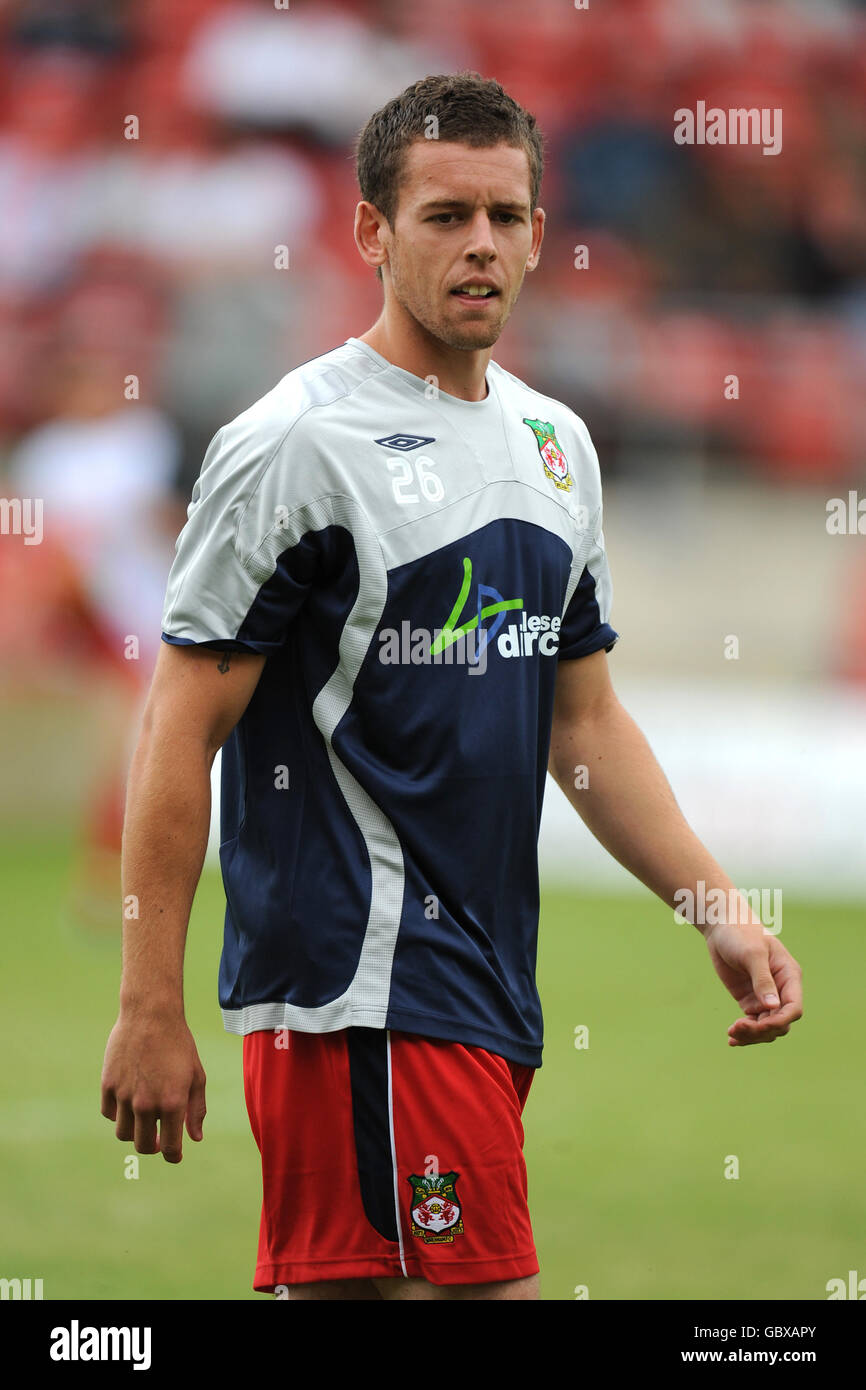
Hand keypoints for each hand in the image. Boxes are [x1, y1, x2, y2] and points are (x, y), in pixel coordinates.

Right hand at [100, 1011, 206, 1161]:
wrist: (151, 1015)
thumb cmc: (179, 1045)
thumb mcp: (196, 1076)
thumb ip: (196, 1110)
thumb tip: (195, 1138)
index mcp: (172, 1104)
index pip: (171, 1148)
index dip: (174, 1156)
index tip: (175, 1154)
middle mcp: (146, 1104)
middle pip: (144, 1146)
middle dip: (153, 1146)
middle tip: (159, 1138)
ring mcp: (124, 1096)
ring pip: (124, 1134)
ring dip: (134, 1131)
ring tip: (144, 1118)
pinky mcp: (108, 1085)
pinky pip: (109, 1114)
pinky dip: (118, 1113)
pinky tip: (128, 1101)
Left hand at [703, 922, 802, 1045]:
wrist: (721, 925)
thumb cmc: (741, 934)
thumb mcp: (752, 954)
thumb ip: (762, 980)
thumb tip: (773, 1006)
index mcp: (789, 976)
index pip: (793, 1008)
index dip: (780, 1021)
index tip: (759, 1024)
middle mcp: (781, 990)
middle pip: (780, 1022)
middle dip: (762, 1030)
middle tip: (737, 1028)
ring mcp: (765, 997)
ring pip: (767, 1027)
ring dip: (752, 1035)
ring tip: (732, 1034)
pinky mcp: (750, 1001)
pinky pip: (753, 1023)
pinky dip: (744, 1033)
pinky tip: (732, 1038)